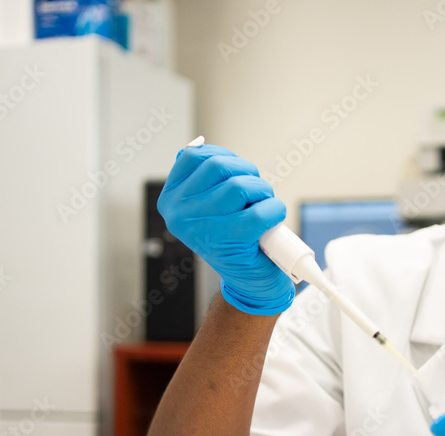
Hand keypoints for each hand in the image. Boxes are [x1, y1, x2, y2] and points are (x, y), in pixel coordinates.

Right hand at [157, 143, 293, 314]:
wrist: (250, 282)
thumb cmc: (233, 238)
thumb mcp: (207, 206)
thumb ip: (201, 178)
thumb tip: (200, 144)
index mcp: (170, 200)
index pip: (193, 157)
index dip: (224, 157)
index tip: (237, 174)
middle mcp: (179, 214)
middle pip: (219, 166)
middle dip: (247, 173)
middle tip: (257, 193)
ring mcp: (201, 229)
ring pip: (239, 186)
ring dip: (262, 191)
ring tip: (264, 206)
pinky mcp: (228, 242)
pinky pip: (258, 212)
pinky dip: (274, 210)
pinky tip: (273, 218)